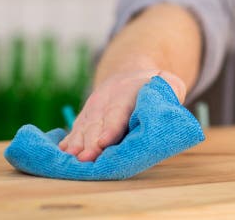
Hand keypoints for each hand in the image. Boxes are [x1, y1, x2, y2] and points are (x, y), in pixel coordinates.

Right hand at [58, 69, 186, 161]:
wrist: (129, 75)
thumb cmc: (154, 86)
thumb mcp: (168, 81)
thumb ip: (172, 89)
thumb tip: (171, 96)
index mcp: (127, 93)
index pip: (118, 112)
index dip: (111, 128)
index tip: (105, 142)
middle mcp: (106, 101)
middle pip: (97, 123)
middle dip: (90, 142)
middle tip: (85, 159)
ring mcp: (93, 109)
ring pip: (83, 127)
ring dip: (77, 144)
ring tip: (71, 158)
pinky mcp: (84, 118)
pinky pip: (75, 129)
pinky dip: (68, 141)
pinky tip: (62, 153)